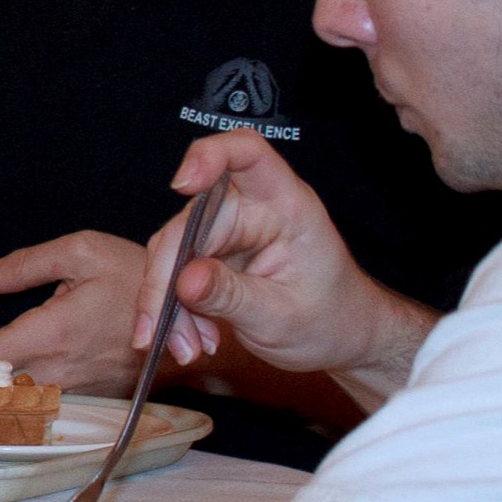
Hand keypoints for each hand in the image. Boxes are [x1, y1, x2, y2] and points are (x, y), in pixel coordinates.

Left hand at [0, 231, 154, 393]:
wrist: (197, 313)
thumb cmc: (137, 274)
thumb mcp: (82, 251)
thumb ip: (25, 265)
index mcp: (53, 330)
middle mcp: (63, 367)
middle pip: (0, 389)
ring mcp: (82, 387)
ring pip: (24, 400)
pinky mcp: (97, 396)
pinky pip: (53, 402)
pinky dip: (26, 403)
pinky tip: (5, 398)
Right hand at [133, 130, 437, 401]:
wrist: (342, 338)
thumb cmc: (331, 320)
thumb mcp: (283, 318)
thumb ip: (232, 297)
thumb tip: (182, 282)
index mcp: (286, 206)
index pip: (246, 153)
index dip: (210, 157)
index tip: (182, 186)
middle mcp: (252, 210)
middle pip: (189, 221)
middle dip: (166, 279)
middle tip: (159, 333)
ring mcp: (228, 232)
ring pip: (172, 251)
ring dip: (165, 303)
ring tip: (185, 348)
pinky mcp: (210, 255)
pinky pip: (175, 273)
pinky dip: (174, 311)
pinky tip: (190, 341)